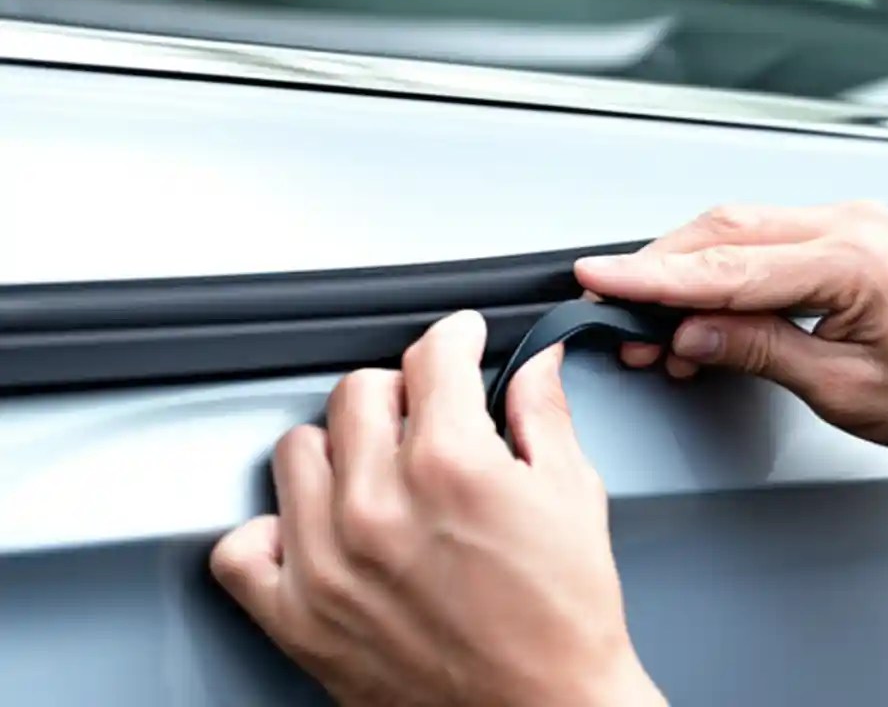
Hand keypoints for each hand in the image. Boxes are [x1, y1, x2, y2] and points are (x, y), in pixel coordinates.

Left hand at [210, 311, 663, 706]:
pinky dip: (273, 531)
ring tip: (379, 476)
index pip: (430, 357)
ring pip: (297, 451)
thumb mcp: (574, 496)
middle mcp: (378, 506)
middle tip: (428, 419)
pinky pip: (243, 547)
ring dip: (340, 451)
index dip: (454, 338)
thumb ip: (543, 413)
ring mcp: (328, 562)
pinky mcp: (299, 617)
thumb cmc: (564, 620)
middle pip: (357, 391)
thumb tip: (536, 363)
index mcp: (450, 465)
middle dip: (401, 392)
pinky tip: (317, 531)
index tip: (458, 343)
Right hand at [575, 202, 887, 452]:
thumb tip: (689, 333)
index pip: (727, 268)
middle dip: (660, 273)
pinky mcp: (842, 233)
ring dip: (686, 272)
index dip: (654, 278)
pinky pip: (761, 239)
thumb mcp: (840, 389)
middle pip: (723, 233)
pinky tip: (698, 310)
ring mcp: (847, 222)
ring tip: (652, 329)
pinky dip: (720, 270)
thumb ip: (757, 350)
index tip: (602, 279)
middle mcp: (849, 226)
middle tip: (616, 313)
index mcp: (852, 263)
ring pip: (736, 230)